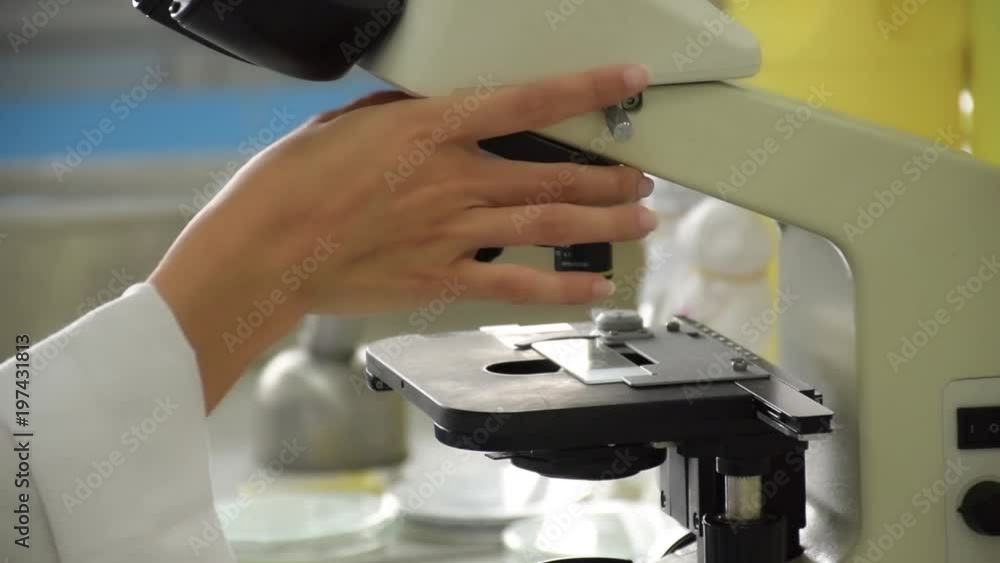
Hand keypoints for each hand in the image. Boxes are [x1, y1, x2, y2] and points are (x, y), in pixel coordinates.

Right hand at [150, 64, 655, 409]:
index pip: (531, 101)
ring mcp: (454, 231)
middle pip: (556, 172)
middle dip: (609, 175)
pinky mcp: (443, 277)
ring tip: (643, 220)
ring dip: (605, 222)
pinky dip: (563, 287)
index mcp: (433, 130)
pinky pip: (517, 282)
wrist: (266, 250)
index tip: (629, 79)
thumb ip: (407, 116)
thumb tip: (438, 109)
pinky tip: (598, 286)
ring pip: (550, 223)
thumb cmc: (293, 182)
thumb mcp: (351, 123)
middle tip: (642, 176)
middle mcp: (456, 180)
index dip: (590, 88)